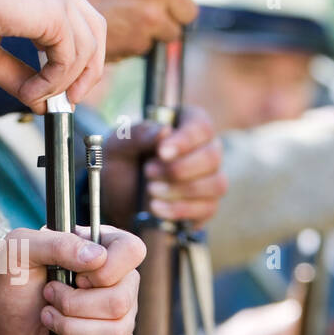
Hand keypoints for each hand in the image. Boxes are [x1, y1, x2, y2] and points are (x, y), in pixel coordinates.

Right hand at [0, 0, 105, 111]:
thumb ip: (20, 75)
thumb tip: (40, 103)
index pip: (78, 21)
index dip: (77, 59)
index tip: (61, 90)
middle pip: (95, 30)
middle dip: (87, 72)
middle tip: (68, 103)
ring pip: (86, 48)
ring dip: (63, 83)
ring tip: (35, 98)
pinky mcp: (53, 8)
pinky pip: (69, 56)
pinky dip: (54, 81)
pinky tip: (31, 91)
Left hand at [0, 225, 144, 334]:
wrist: (1, 322)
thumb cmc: (12, 280)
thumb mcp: (20, 250)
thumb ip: (57, 243)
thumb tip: (98, 257)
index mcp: (103, 247)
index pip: (132, 251)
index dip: (105, 270)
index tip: (76, 276)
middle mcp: (119, 280)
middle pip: (121, 301)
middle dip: (74, 306)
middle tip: (48, 297)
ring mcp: (120, 315)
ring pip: (117, 332)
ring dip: (72, 329)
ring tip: (49, 318)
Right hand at [55, 0, 197, 61]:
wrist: (44, 4)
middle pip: (188, 7)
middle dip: (172, 15)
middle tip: (148, 17)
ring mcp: (149, 9)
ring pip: (172, 31)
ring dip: (153, 34)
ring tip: (125, 26)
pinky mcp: (138, 37)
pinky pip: (148, 46)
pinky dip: (133, 46)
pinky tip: (112, 34)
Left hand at [100, 108, 227, 227]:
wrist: (118, 201)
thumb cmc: (122, 165)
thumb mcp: (118, 146)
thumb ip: (137, 135)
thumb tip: (164, 131)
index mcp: (187, 124)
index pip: (201, 127)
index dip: (184, 140)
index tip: (162, 152)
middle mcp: (206, 148)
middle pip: (212, 157)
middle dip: (178, 169)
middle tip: (148, 172)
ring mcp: (211, 178)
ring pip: (215, 184)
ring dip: (180, 191)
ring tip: (151, 191)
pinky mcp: (207, 205)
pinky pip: (208, 208)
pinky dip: (180, 210)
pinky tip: (157, 209)